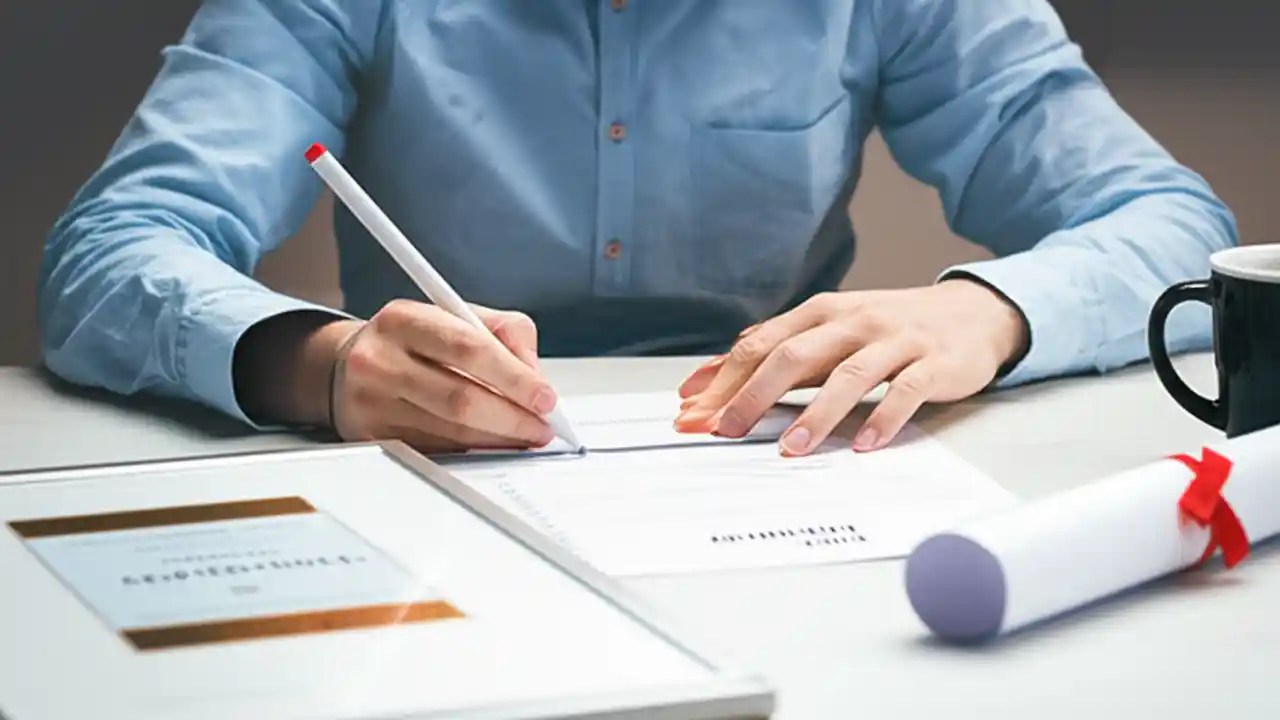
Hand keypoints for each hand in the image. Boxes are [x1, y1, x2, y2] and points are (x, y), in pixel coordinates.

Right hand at [325, 300, 557, 452]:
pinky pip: (435, 452)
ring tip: (525, 437)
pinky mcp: (370, 438)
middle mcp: (380, 359)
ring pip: (450, 433)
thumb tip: (536, 377)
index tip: (545, 397)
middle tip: (542, 428)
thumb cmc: (414, 340)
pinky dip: (472, 451)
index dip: (514, 377)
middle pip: (460, 399)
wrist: (346, 364)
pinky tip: (491, 446)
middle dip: (513, 418)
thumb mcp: (456, 316)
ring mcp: (370, 402)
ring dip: (498, 440)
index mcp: (404, 319)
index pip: (469, 348)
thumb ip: (505, 334)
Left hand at [674, 280, 1027, 454]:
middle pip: (795, 355)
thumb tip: (705, 381)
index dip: (724, 379)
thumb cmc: (888, 328)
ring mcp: (895, 341)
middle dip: (755, 395)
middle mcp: (854, 321)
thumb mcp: (828, 331)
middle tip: (726, 430)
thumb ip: (773, 353)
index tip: (692, 413)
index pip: (761, 344)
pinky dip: (884, 418)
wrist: (971, 313)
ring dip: (817, 415)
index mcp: (821, 313)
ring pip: (849, 376)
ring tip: (791, 449)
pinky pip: (906, 392)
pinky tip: (866, 444)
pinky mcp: (933, 363)